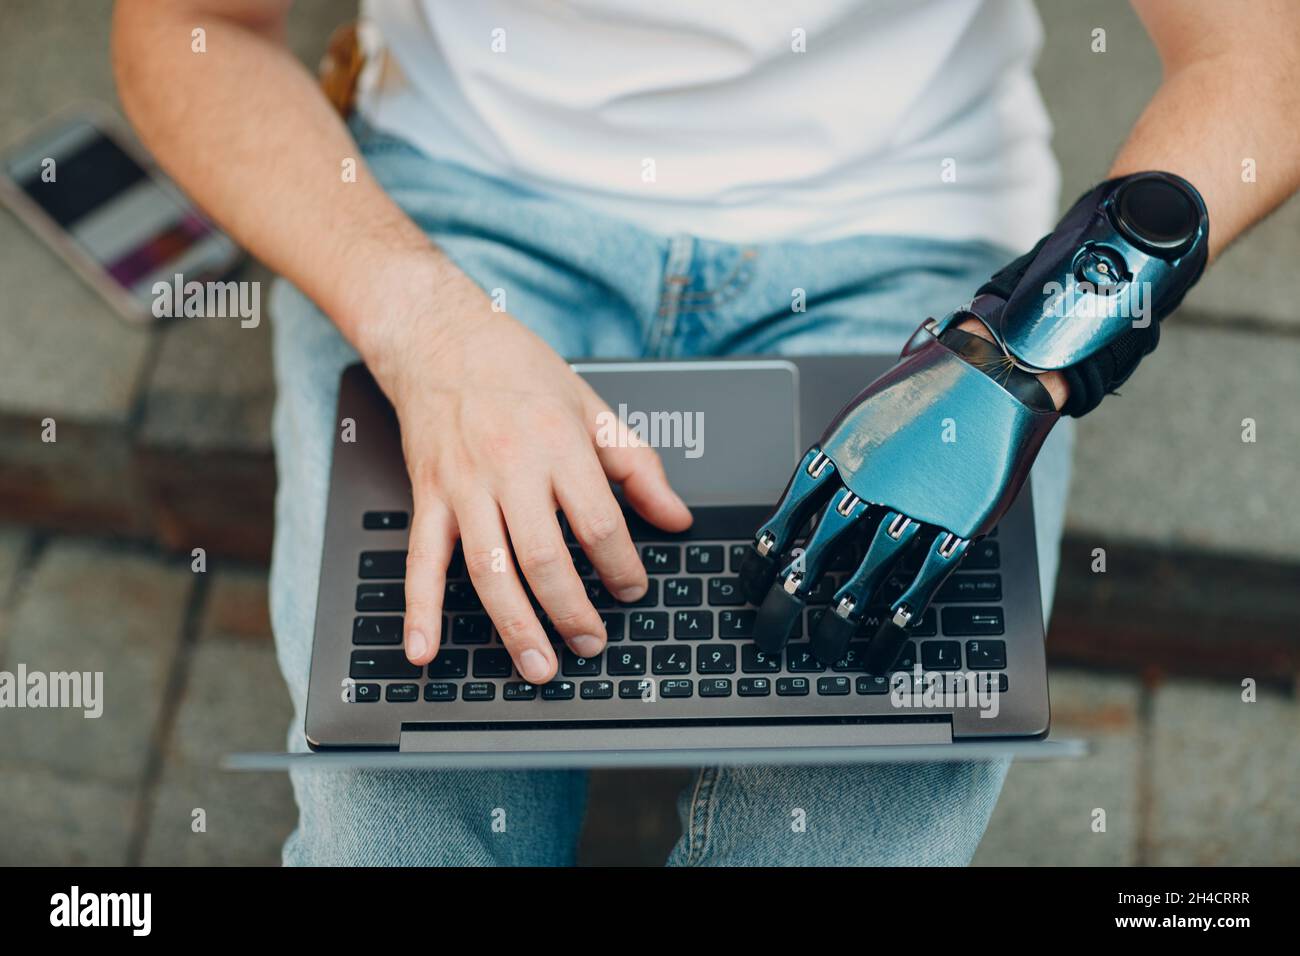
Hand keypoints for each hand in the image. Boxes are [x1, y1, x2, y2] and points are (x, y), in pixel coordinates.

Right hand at [362, 266, 692, 684]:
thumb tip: (675, 515)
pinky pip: (421, 562)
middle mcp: (510, 469)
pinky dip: (421, 611)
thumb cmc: (517, 370)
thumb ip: (637, 465)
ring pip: (491, 570)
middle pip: (545, 557)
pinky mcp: (428, 498)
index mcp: (559, 445)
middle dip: (573, 611)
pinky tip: (425, 650)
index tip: (633, 589)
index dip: (621, 565)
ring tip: (539, 666)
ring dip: (515, 626)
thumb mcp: (590, 407)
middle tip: (592, 643)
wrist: (440, 339)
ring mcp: (464, 488)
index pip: (598, 522)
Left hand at [739, 316, 1065, 674]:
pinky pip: (918, 585)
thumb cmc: (928, 389)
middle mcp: (870, 482)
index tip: (751, 583)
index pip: (788, 515)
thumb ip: (841, 459)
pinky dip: (895, 621)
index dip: (764, 557)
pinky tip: (878, 646)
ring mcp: (914, 507)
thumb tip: (813, 502)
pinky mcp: (957, 525)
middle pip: (816, 554)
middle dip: (787, 600)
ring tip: (821, 650)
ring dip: (838, 619)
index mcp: (840, 453)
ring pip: (863, 577)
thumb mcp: (867, 415)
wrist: (996, 369)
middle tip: (770, 633)